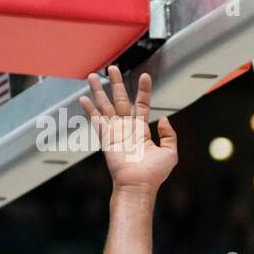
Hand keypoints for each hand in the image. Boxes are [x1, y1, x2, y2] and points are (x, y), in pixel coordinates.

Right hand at [81, 65, 177, 189]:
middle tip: (113, 68)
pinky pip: (96, 120)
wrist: (138, 185)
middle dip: (117, 83)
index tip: (145, 76)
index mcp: (141, 130)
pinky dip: (89, 109)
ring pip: (106, 105)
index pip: (142, 104)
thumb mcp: (170, 153)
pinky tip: (83, 98)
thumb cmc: (154, 174)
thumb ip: (170, 135)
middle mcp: (126, 128)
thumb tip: (165, 120)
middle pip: (121, 100)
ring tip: (93, 75)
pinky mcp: (105, 137)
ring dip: (99, 90)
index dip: (144, 90)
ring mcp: (114, 132)